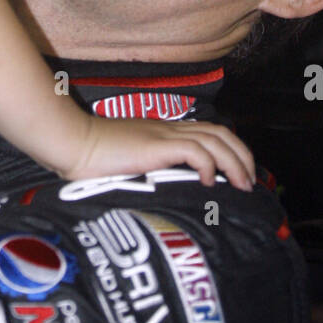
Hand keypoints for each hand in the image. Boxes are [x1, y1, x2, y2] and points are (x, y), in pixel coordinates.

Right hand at [64, 116, 256, 189]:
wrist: (72, 143)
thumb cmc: (92, 158)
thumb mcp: (128, 163)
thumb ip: (148, 170)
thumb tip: (166, 192)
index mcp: (164, 133)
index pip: (210, 133)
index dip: (231, 150)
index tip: (240, 174)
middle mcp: (169, 129)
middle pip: (221, 132)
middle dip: (242, 156)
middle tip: (250, 182)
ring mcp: (164, 135)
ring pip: (215, 139)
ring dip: (234, 162)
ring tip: (241, 184)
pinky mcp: (157, 145)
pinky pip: (195, 150)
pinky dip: (209, 164)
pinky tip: (209, 182)